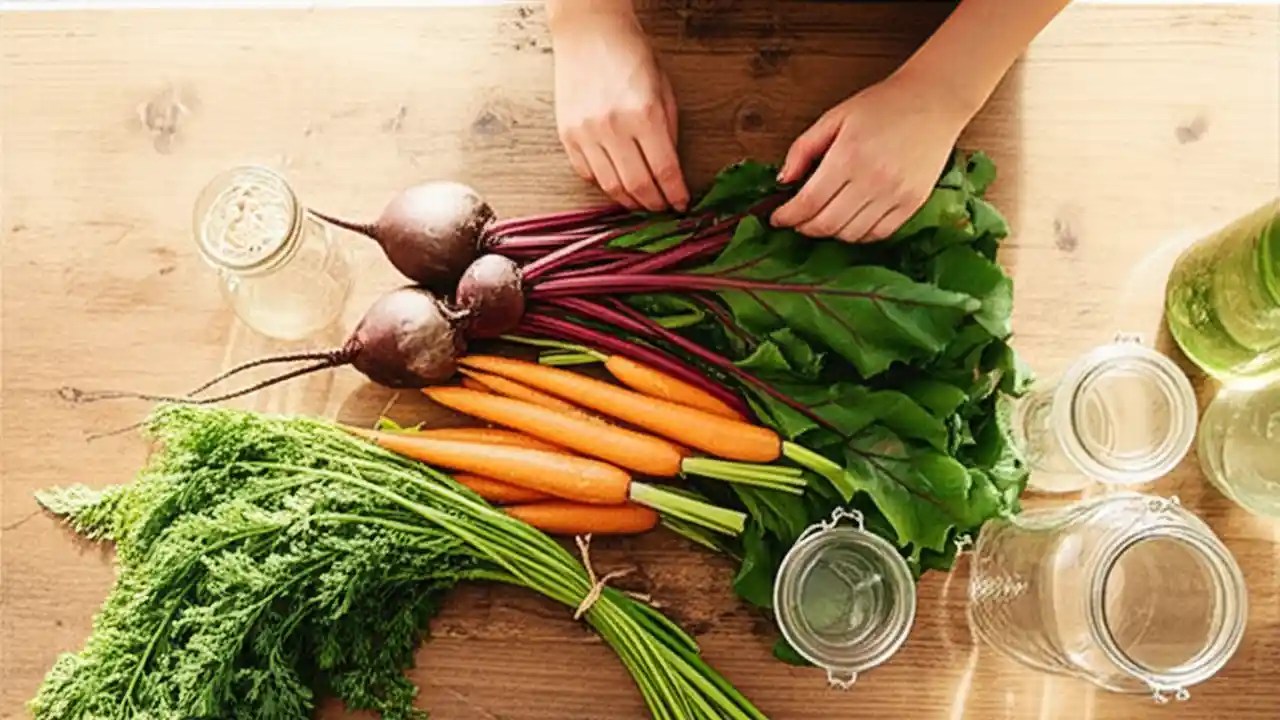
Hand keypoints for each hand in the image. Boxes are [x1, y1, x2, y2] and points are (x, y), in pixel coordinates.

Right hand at [550, 8, 688, 211]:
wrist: (589, 32)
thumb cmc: (629, 54)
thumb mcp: (663, 89)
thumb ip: (668, 131)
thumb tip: (671, 170)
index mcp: (644, 114)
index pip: (665, 170)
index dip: (675, 194)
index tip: (681, 203)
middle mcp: (613, 127)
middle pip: (637, 185)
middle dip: (654, 203)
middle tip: (662, 207)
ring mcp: (586, 133)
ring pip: (610, 186)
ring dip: (629, 200)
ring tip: (641, 200)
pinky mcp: (567, 135)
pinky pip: (587, 173)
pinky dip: (604, 183)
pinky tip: (617, 181)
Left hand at [771, 70, 972, 242]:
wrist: (933, 101)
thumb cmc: (883, 106)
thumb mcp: (834, 117)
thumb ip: (803, 148)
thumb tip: (782, 180)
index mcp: (849, 156)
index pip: (808, 202)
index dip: (787, 216)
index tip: (777, 218)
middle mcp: (873, 179)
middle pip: (827, 224)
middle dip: (804, 228)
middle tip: (796, 222)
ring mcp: (895, 195)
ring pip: (851, 234)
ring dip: (829, 233)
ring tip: (821, 220)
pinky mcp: (912, 203)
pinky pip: (878, 234)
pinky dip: (858, 235)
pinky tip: (849, 222)